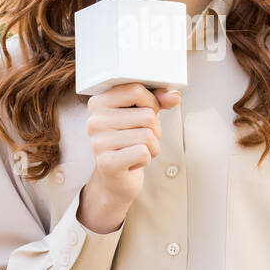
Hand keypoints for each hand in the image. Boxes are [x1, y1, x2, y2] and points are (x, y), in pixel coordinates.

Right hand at [77, 82, 181, 232]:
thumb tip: (175, 97)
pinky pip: (144, 153)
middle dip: (155, 129)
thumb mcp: (143, 115)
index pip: (136, 90)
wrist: (116, 178)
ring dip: (153, 146)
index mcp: (98, 102)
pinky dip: (147, 159)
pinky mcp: (107, 163)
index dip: (152, 102)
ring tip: (138, 150)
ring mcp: (98, 143)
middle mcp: (94, 121)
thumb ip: (158, 101)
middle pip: (147, 115)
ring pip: (148, 135)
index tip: (148, 113)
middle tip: (142, 139)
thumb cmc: (129, 142)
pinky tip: (134, 162)